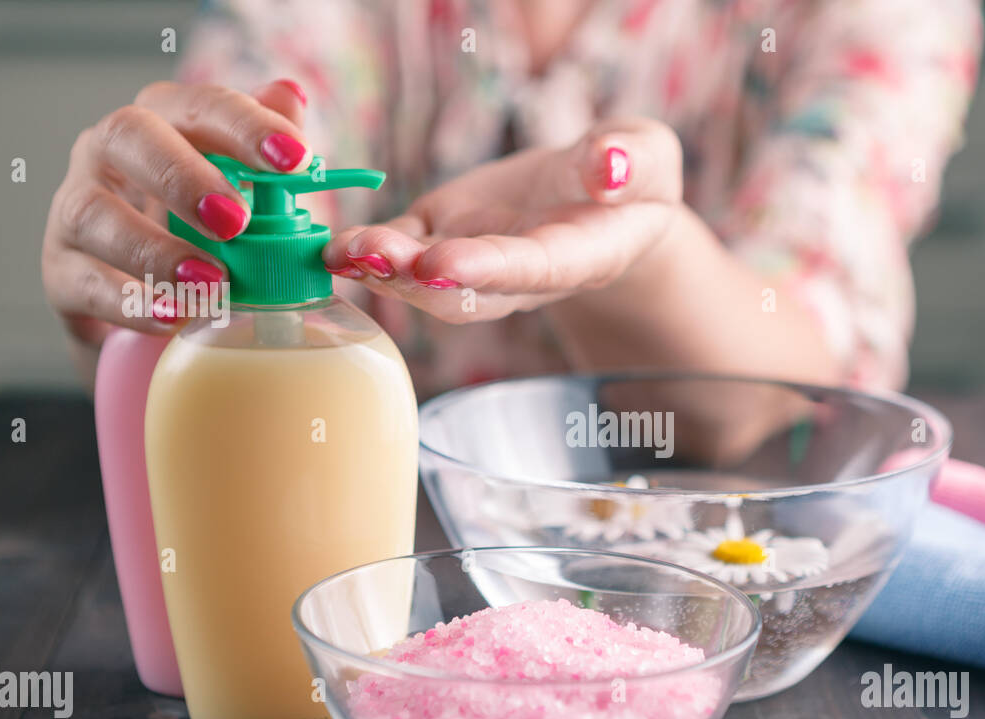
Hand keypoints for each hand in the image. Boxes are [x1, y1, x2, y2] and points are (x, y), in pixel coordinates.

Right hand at [42, 79, 310, 343]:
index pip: (200, 105)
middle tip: (236, 220)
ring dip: (154, 248)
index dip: (246, 126)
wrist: (139, 296)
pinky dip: (130, 301)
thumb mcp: (244, 192)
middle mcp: (111, 152)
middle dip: (184, 175)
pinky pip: (84, 281)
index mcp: (165, 122)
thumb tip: (290, 95)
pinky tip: (175, 316)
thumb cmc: (200, 229)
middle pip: (129, 135)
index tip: (295, 158)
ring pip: (93, 212)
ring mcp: (77, 208)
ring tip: (212, 282)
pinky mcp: (61, 270)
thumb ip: (267, 152)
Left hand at [321, 118, 682, 321]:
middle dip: (419, 280)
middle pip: (469, 292)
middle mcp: (521, 275)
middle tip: (375, 256)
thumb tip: (604, 166)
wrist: (604, 201)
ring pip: (427, 281)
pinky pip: (404, 252)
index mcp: (580, 257)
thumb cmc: (632, 181)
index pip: (533, 268)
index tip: (444, 264)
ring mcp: (478, 262)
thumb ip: (632, 163)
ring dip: (384, 270)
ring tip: (345, 249)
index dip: (487, 269)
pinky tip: (335, 246)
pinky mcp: (445, 238)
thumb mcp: (650, 160)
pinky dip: (368, 253)